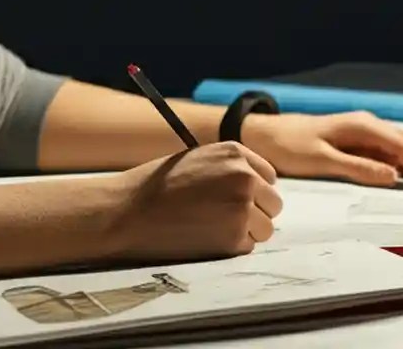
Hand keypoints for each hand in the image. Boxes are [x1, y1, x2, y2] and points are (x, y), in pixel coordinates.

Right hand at [109, 141, 283, 261]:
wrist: (129, 210)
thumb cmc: (156, 185)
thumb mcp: (197, 159)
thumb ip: (229, 168)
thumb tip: (256, 186)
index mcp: (235, 153)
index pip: (269, 177)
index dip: (255, 191)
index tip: (239, 201)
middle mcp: (245, 177)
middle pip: (273, 204)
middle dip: (256, 213)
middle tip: (227, 220)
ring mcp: (241, 207)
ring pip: (265, 229)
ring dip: (246, 233)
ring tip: (214, 229)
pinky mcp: (233, 236)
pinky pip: (246, 246)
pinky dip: (230, 247)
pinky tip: (205, 239)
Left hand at [242, 112, 402, 191]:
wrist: (265, 134)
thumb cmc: (289, 146)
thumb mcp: (322, 161)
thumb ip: (358, 168)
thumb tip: (392, 176)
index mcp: (363, 125)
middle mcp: (368, 125)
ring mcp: (364, 132)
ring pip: (402, 144)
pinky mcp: (357, 141)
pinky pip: (387, 151)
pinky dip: (399, 165)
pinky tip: (397, 182)